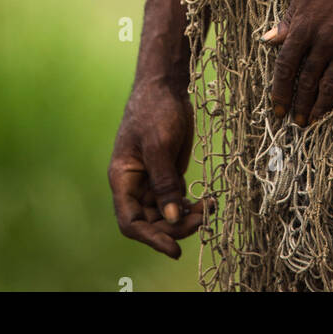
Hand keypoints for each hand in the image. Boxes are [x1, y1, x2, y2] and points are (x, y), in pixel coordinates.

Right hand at [108, 78, 212, 257]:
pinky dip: (191, 205)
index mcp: (123, 178)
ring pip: (167, 214)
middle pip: (152, 221)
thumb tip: (173, 217)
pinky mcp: (168, 174)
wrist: (166, 85)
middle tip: (203, 218)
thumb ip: (164, 183)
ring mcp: (152, 180)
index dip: (150, 238)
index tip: (174, 248)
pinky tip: (208, 201)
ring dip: (187, 217)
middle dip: (176, 226)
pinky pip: (177, 200)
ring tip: (210, 208)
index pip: (131, 221)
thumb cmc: (156, 110)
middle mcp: (135, 184)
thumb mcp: (159, 145)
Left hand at [264, 0, 332, 125]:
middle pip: (308, 81)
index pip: (286, 67)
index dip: (280, 90)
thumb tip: (269, 41)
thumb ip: (288, 19)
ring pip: (332, 85)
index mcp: (303, 26)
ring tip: (315, 120)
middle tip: (296, 121)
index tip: (277, 107)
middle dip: (300, 103)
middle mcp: (323, 40)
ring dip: (321, 106)